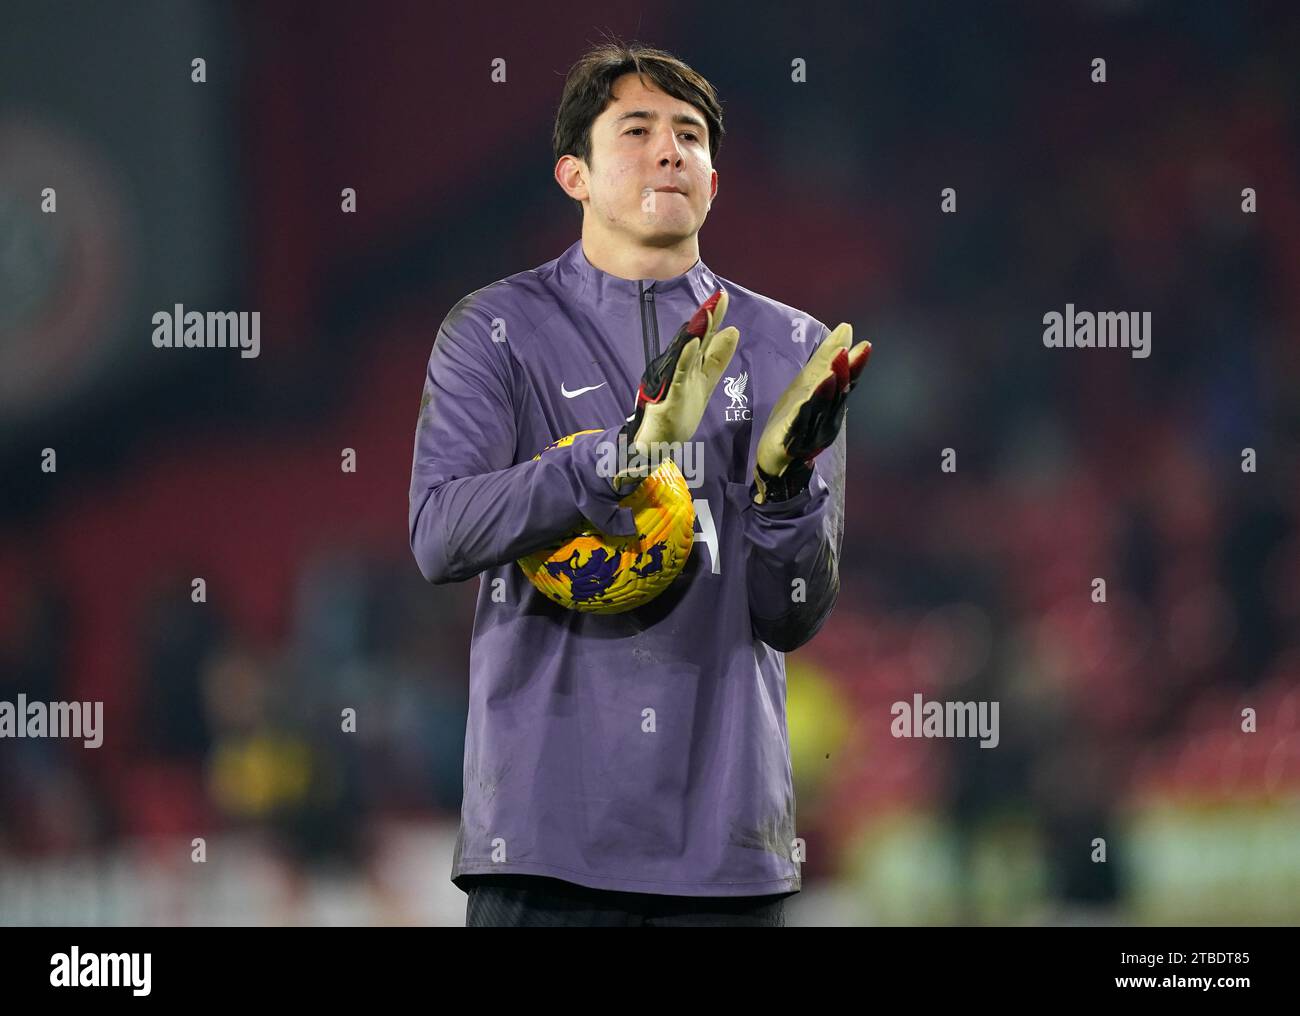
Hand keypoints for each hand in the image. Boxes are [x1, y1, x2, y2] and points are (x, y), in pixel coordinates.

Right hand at [611, 288, 739, 490]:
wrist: (657, 443)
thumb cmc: (678, 412)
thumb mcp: (705, 382)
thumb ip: (717, 358)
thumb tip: (733, 330)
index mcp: (692, 367)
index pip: (706, 339)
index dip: (715, 319)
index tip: (723, 296)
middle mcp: (682, 370)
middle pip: (697, 340)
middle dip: (708, 318)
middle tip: (719, 296)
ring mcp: (674, 382)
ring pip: (687, 353)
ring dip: (698, 333)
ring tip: (707, 312)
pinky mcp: (669, 396)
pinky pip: (678, 375)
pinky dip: (685, 358)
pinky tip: (693, 342)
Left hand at [754, 323, 869, 503]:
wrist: (775, 461)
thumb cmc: (795, 419)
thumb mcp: (807, 384)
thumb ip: (825, 359)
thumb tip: (847, 328)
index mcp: (832, 406)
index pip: (847, 384)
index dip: (856, 366)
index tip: (865, 346)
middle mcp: (827, 421)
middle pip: (837, 397)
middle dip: (842, 375)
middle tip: (844, 353)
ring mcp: (810, 436)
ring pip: (819, 413)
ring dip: (825, 394)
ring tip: (829, 375)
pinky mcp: (788, 446)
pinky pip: (796, 430)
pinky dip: (801, 417)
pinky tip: (802, 405)